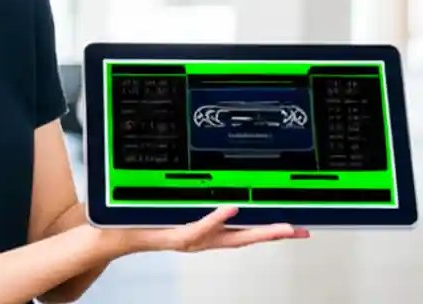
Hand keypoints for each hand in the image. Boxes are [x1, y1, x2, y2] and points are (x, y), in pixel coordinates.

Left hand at [106, 206, 308, 255]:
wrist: (122, 234)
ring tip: (280, 227)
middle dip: (276, 234)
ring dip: (257, 231)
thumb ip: (201, 199)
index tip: (299, 227)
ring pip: (233, 237)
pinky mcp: (180, 236)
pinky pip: (202, 226)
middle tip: (299, 230)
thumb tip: (223, 184)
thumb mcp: (182, 206)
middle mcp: (208, 238)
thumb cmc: (152, 221)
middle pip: (250, 237)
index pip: (250, 230)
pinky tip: (233, 208)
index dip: (275, 229)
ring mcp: (196, 238)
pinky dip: (218, 218)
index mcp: (212, 231)